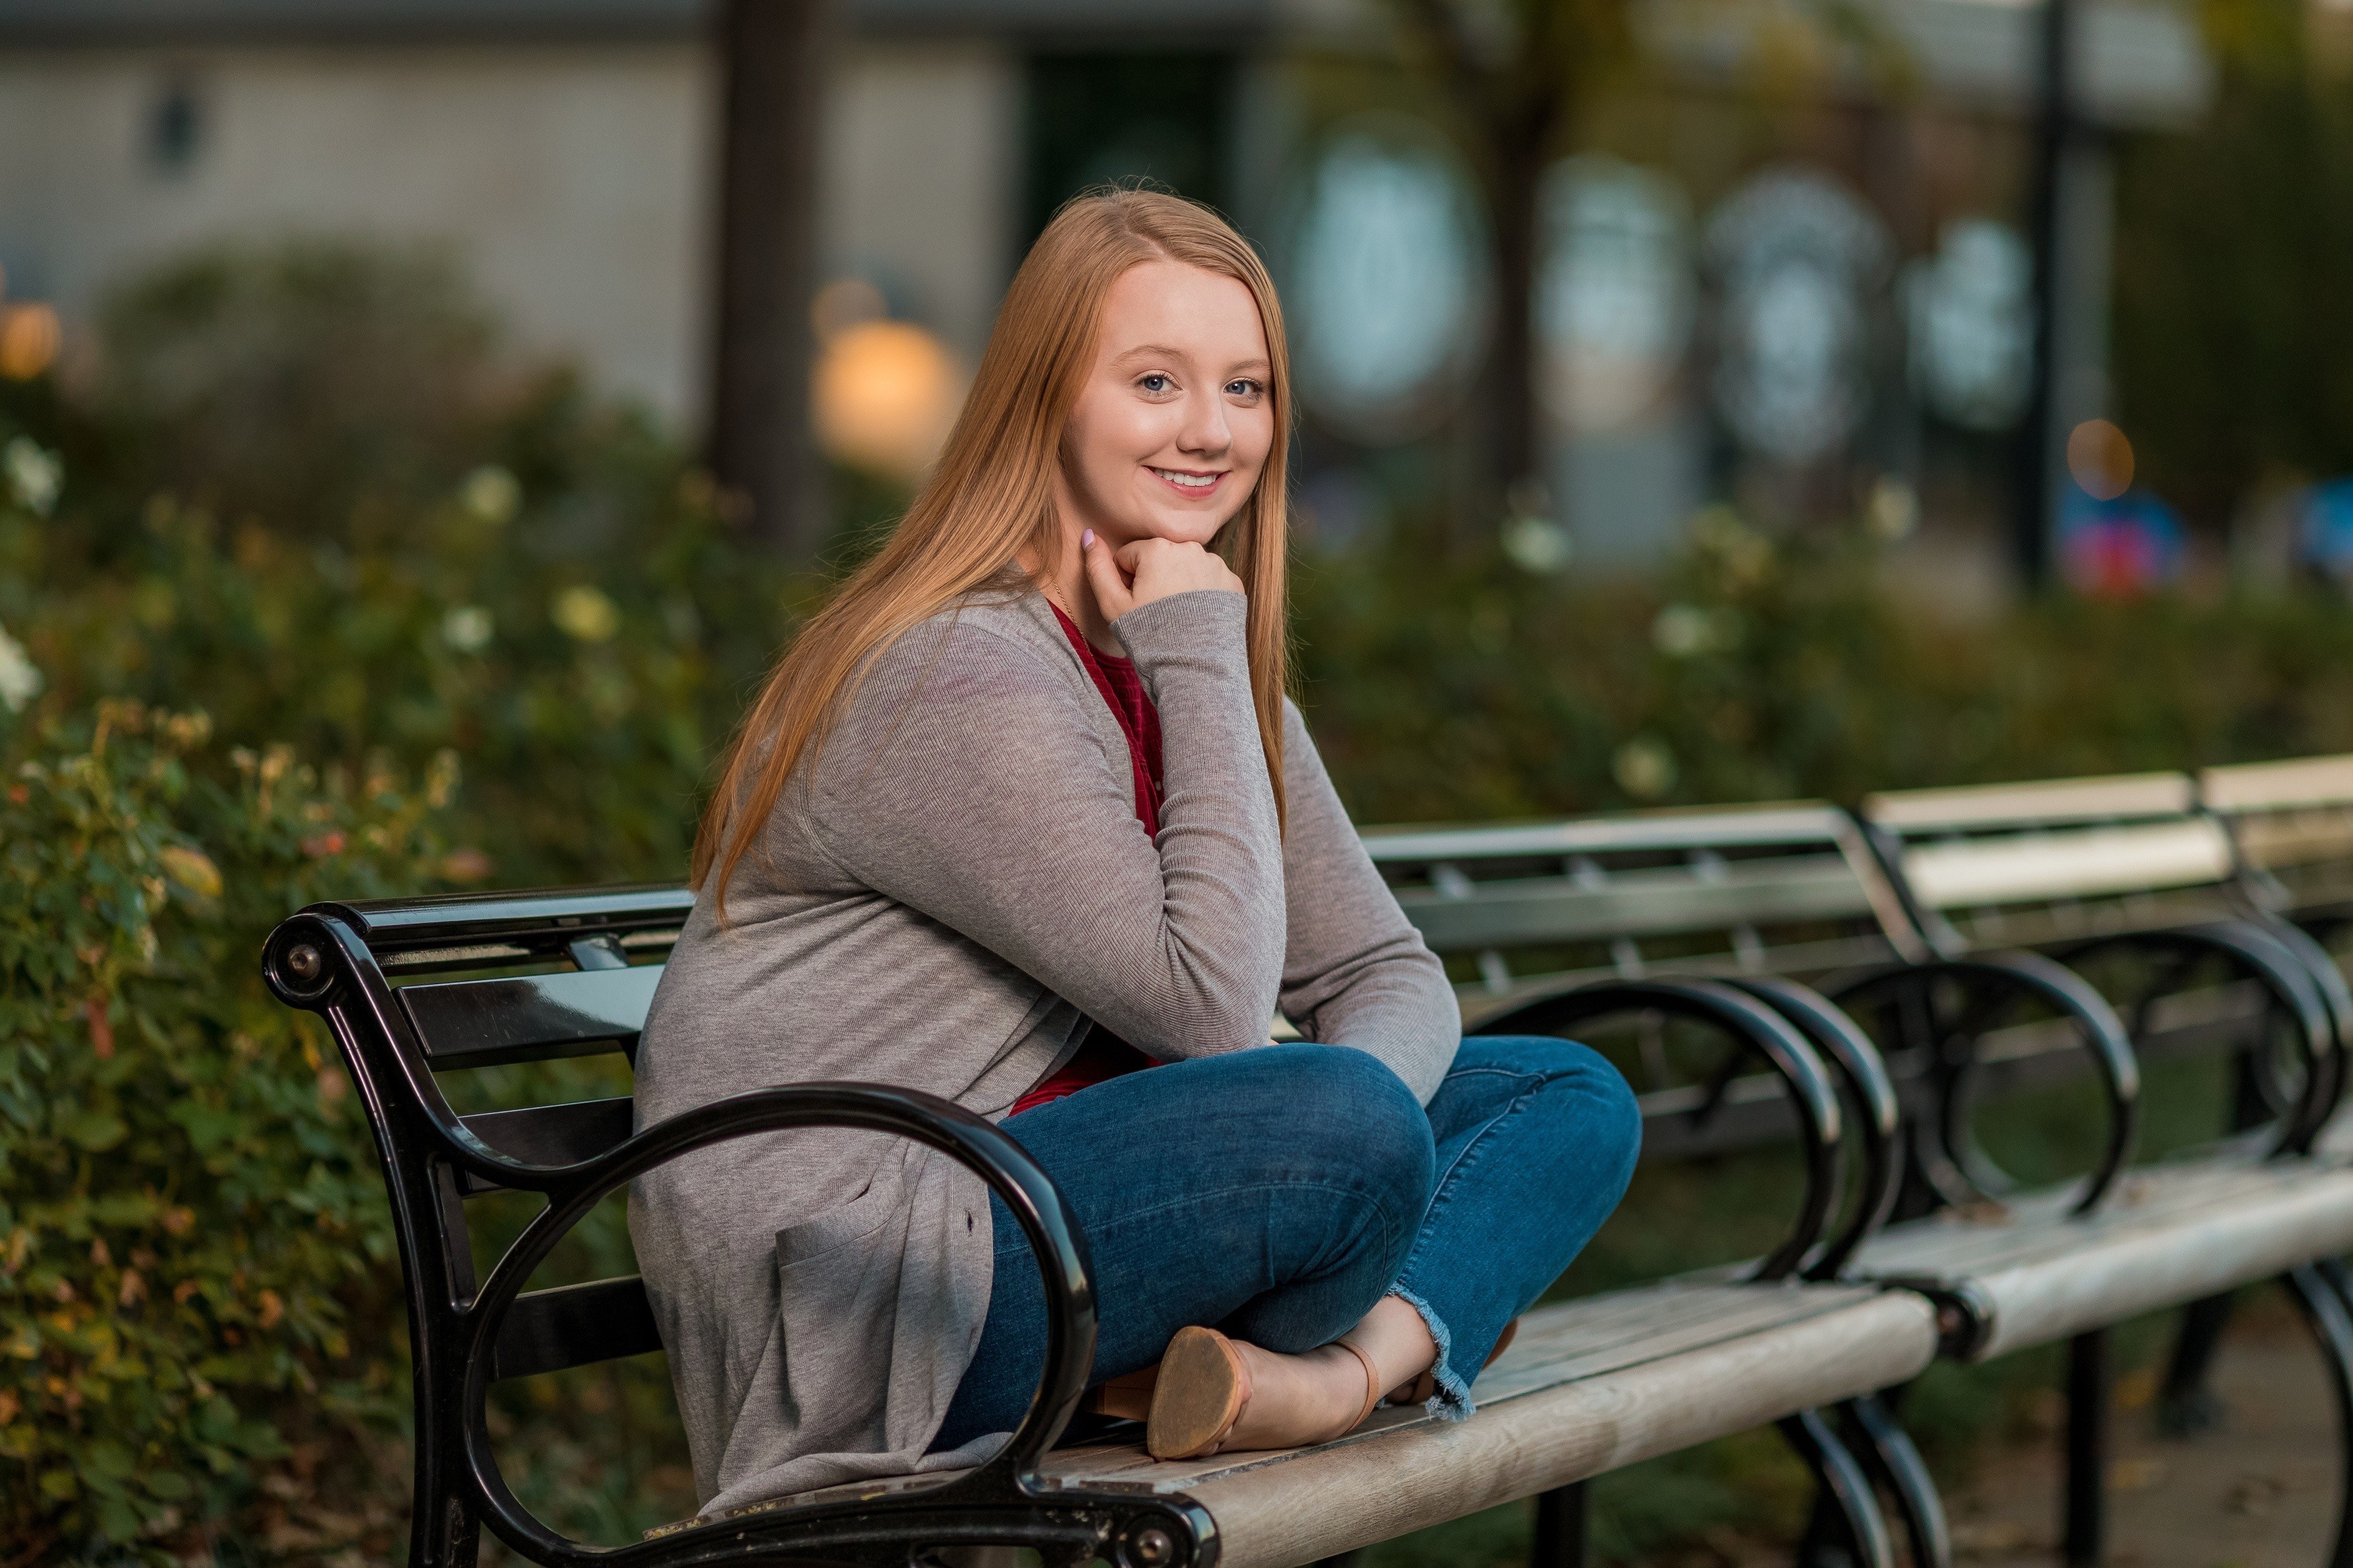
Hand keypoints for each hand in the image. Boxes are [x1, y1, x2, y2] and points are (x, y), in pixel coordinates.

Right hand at [1080, 529, 1244, 620]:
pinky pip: (1209, 581)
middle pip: (1159, 558)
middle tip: (1156, 612)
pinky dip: (1202, 595)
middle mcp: (1189, 547)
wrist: (1196, 669)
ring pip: (1185, 568)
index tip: (1135, 604)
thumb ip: (1097, 567)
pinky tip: (1198, 617)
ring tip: (1178, 617)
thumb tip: (1088, 535)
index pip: (1129, 555)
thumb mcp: (1113, 604)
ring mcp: (1215, 564)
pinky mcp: (1232, 582)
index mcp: (1157, 548)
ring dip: (1179, 584)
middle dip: (1154, 579)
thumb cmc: (1149, 636)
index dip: (1126, 581)